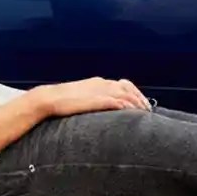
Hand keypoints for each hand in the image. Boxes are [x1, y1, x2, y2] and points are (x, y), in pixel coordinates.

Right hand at [29, 77, 151, 117]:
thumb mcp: (81, 98)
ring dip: (137, 103)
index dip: (135, 93)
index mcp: (99, 82)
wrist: (48, 98)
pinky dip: (126, 106)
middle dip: (140, 99)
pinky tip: (132, 112)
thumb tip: (102, 110)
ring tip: (145, 113)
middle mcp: (102, 84)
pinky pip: (116, 101)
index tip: (142, 104)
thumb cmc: (62, 101)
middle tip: (148, 110)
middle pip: (128, 88)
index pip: (124, 84)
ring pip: (126, 94)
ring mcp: (99, 90)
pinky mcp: (95, 99)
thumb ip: (93, 101)